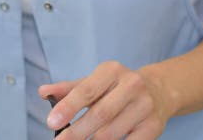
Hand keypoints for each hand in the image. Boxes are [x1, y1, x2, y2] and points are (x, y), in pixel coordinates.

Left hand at [40, 61, 172, 138]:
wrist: (158, 90)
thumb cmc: (117, 87)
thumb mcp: (94, 81)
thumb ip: (68, 88)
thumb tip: (43, 93)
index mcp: (111, 71)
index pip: (86, 90)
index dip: (68, 108)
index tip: (51, 123)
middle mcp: (131, 85)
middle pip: (100, 114)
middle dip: (77, 132)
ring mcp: (145, 106)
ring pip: (113, 132)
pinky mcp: (155, 126)